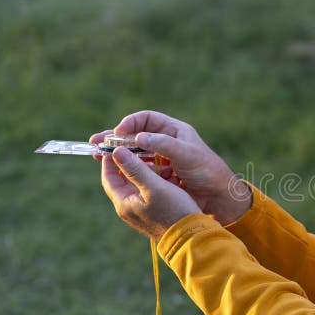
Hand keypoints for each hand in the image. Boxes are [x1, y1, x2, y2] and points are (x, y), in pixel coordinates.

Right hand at [90, 111, 251, 224]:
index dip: (130, 123)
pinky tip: (115, 172)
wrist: (218, 195)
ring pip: (134, 152)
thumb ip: (163, 145)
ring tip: (98, 157)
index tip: (117, 132)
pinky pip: (140, 168)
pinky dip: (127, 168)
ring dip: (118, 154)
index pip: (146, 119)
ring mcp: (161, 158)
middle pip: (135, 135)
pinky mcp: (160, 174)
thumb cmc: (207, 170)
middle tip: (95, 143)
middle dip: (115, 138)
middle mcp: (166, 141)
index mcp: (174, 130)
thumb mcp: (186, 154)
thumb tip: (137, 138)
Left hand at [101, 146, 201, 238]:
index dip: (111, 160)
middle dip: (132, 164)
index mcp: (124, 203)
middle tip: (142, 151)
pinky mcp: (153, 213)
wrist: (192, 236)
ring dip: (147, 172)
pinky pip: (149, 192)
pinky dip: (156, 182)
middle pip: (123, 180)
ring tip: (161, 164)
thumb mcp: (155, 186)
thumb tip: (116, 152)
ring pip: (138, 185)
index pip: (109, 177)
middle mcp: (129, 208)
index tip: (117, 145)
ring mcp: (140, 212)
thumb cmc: (174, 211)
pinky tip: (169, 177)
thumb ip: (135, 169)